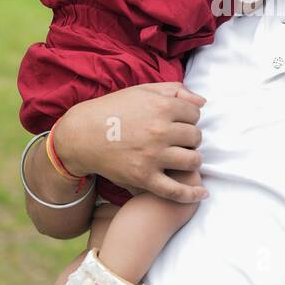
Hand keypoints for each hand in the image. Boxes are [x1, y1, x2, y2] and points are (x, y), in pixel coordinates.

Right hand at [52, 82, 207, 203]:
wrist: (81, 135)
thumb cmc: (113, 110)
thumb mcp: (142, 91)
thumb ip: (175, 91)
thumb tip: (202, 103)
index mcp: (161, 106)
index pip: (195, 115)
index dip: (189, 119)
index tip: (179, 123)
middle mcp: (160, 131)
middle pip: (196, 137)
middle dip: (190, 138)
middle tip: (178, 141)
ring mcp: (153, 156)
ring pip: (193, 160)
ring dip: (192, 159)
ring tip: (183, 158)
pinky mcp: (144, 178)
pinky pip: (176, 190)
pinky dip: (191, 194)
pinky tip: (201, 194)